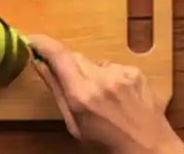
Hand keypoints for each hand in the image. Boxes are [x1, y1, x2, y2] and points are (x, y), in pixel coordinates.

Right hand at [29, 35, 183, 153]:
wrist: (150, 150)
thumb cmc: (107, 144)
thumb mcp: (75, 125)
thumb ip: (57, 91)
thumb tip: (39, 64)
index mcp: (82, 95)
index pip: (58, 55)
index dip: (42, 43)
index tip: (32, 40)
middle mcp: (102, 79)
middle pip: (74, 56)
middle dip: (67, 66)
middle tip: (73, 86)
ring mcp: (122, 73)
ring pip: (94, 63)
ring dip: (91, 74)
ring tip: (102, 99)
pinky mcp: (136, 72)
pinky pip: (113, 67)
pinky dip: (110, 78)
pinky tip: (118, 97)